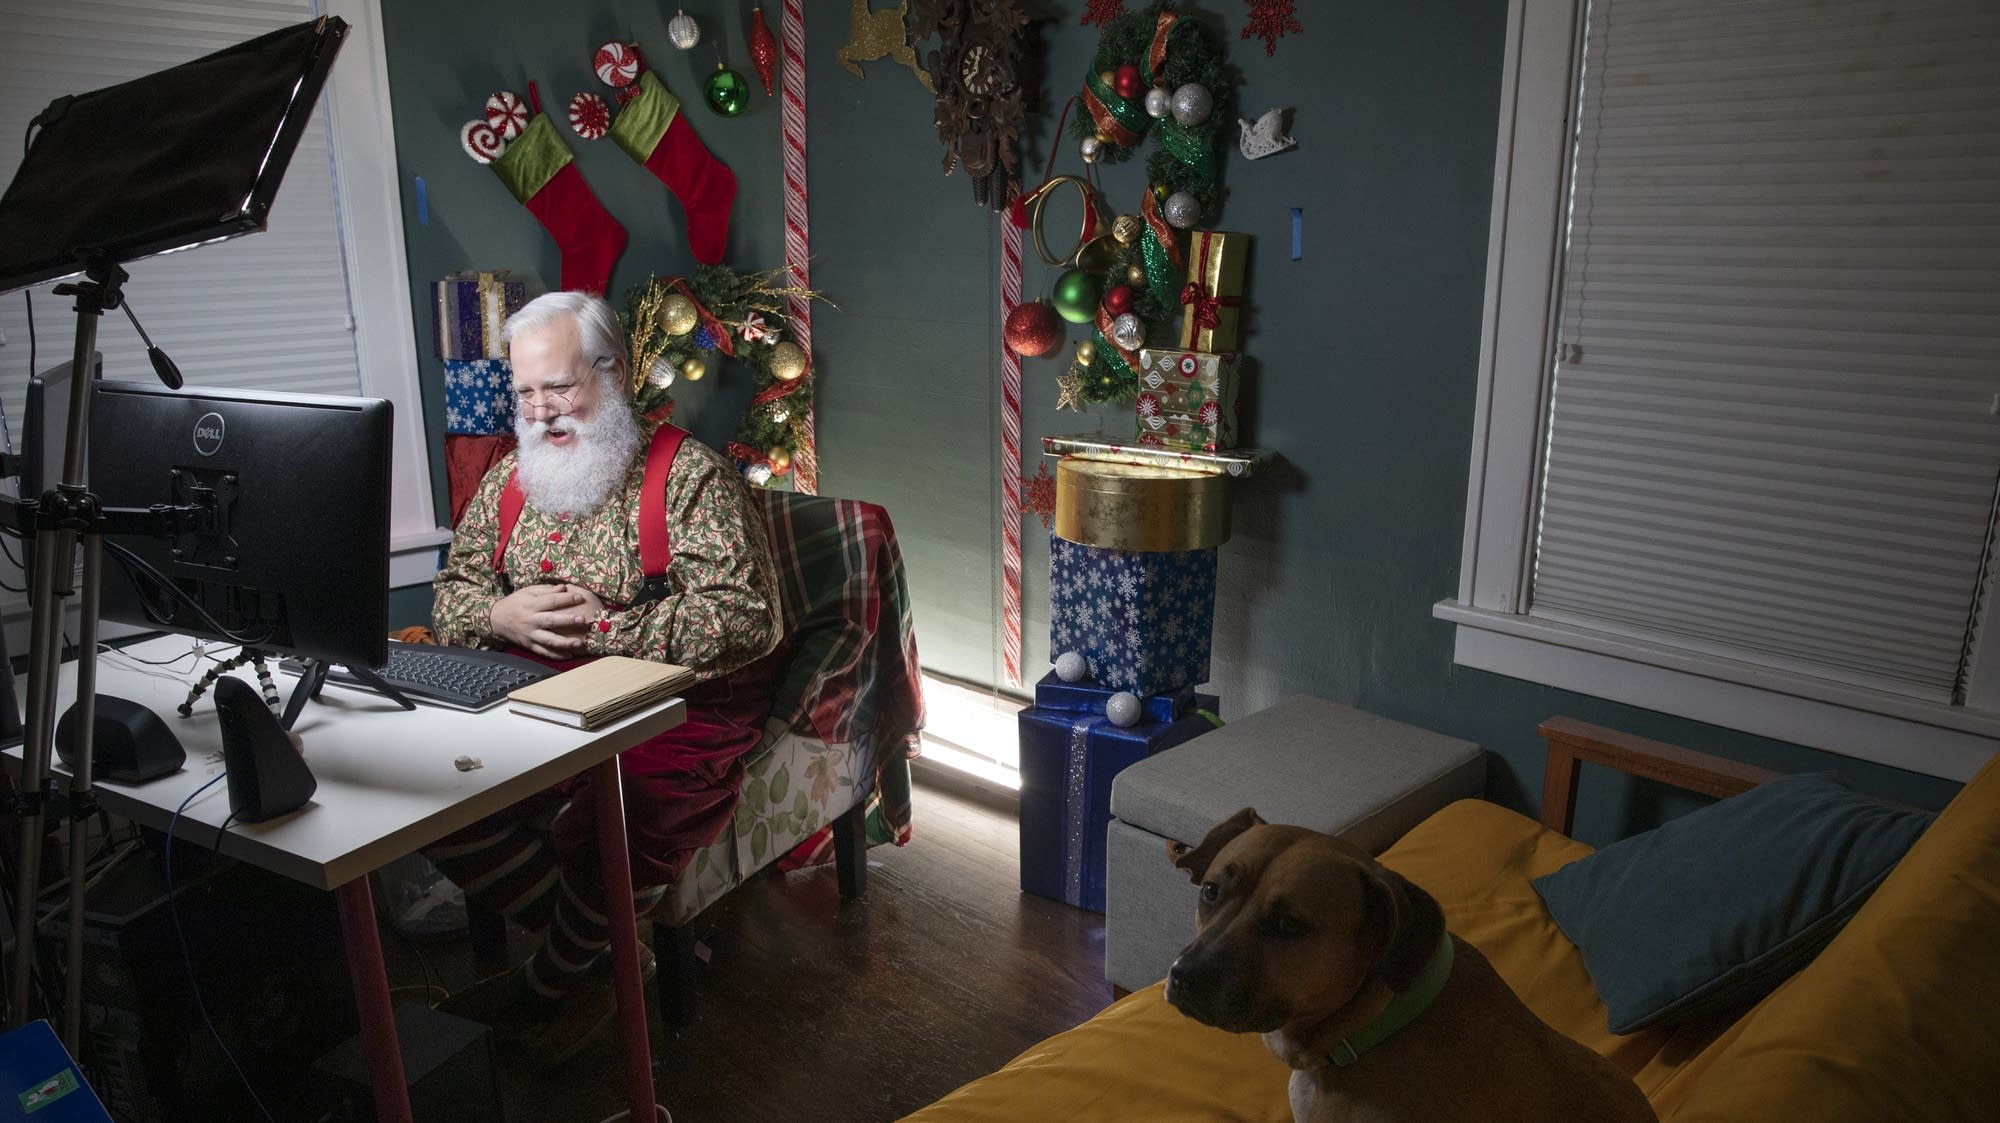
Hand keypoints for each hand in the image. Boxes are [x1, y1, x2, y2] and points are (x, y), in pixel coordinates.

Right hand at [489, 583, 604, 657]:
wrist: (496, 619)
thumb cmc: (516, 603)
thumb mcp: (528, 592)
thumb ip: (546, 590)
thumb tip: (564, 587)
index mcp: (531, 605)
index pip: (551, 601)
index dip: (566, 599)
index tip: (580, 597)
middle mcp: (531, 620)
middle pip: (551, 621)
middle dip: (567, 621)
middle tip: (583, 619)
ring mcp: (530, 634)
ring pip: (548, 640)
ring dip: (564, 643)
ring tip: (579, 643)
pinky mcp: (529, 645)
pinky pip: (543, 652)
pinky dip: (556, 655)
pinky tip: (569, 655)